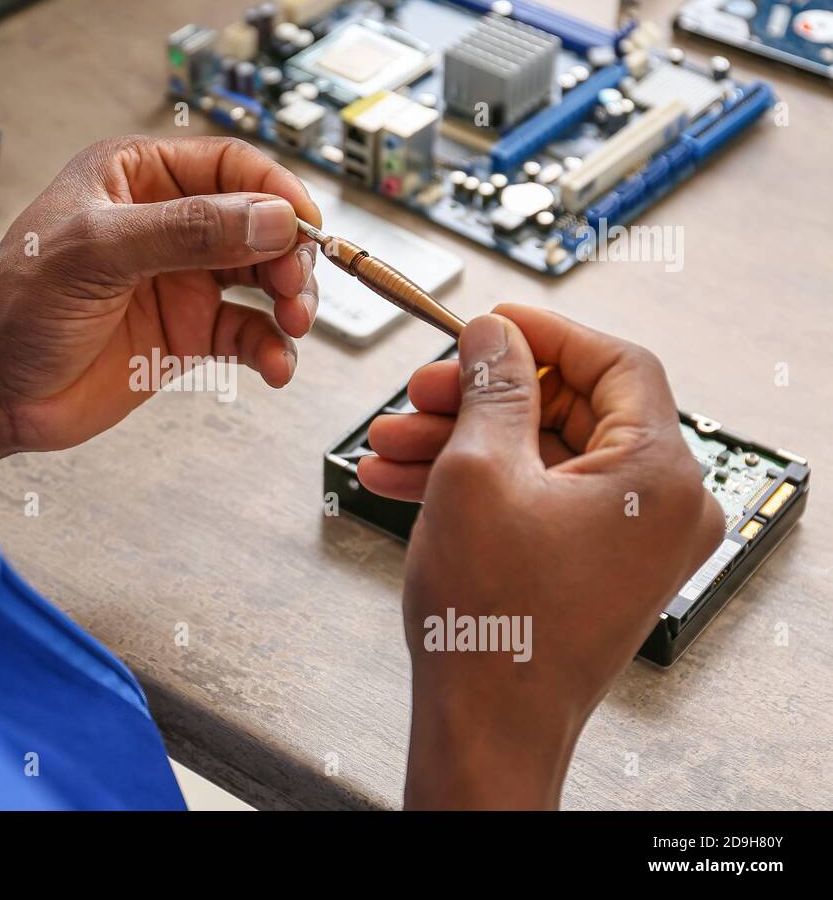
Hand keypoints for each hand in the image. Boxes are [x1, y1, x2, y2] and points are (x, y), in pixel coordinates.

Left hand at [0, 135, 321, 454]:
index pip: (230, 167)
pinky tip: (276, 365)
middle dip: (289, 253)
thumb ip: (187, 232)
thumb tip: (270, 217)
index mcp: (138, 179)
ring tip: (293, 325)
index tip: (305, 226)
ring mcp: (180, 280)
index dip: (275, 193)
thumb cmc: (14, 307)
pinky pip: (249, 333)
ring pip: (263, 277)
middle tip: (295, 287)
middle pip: (258, 223)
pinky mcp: (187, 334)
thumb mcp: (97, 252)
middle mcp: (166, 224)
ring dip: (290, 300)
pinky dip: (271, 348)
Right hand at [358, 305, 723, 808]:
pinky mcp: (591, 565)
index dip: (544, 333)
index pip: (615, 363)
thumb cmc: (494, 623)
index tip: (488, 323)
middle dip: (478, 397)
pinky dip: (476, 484)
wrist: (485, 727)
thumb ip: (490, 388)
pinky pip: (535, 499)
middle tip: (419, 390)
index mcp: (658, 476)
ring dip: (460, 441)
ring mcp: (627, 541)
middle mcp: (660, 508)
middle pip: (568, 409)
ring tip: (390, 443)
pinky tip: (405, 479)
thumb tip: (493, 336)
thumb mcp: (476, 473)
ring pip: (539, 456)